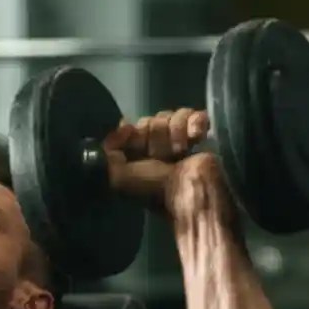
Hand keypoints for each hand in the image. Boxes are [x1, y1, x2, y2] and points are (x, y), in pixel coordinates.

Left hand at [102, 109, 233, 224]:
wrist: (192, 194)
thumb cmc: (154, 189)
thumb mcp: (118, 178)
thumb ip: (109, 152)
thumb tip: (124, 124)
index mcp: (136, 155)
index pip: (131, 127)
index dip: (134, 134)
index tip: (139, 146)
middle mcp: (155, 147)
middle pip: (152, 120)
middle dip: (157, 137)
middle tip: (163, 157)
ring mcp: (179, 140)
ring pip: (173, 115)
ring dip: (176, 132)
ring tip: (181, 152)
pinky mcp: (199, 135)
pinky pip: (194, 115)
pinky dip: (195, 123)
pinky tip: (197, 137)